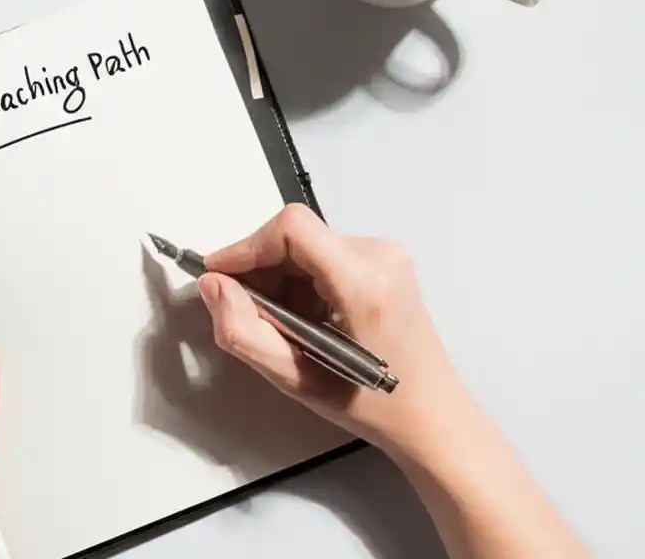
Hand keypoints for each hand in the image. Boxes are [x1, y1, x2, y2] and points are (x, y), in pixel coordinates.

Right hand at [196, 204, 466, 458]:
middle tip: (247, 313)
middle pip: (295, 236)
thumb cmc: (377, 405)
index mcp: (365, 285)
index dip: (246, 247)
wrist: (431, 414)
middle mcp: (381, 258)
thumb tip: (214, 287)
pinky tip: (304, 320)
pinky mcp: (383, 262)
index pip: (292, 229)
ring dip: (279, 279)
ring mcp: (386, 256)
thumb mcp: (296, 380)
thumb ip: (243, 332)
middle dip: (259, 270)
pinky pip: (321, 255)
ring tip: (283, 327)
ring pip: (305, 245)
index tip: (219, 273)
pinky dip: (299, 282)